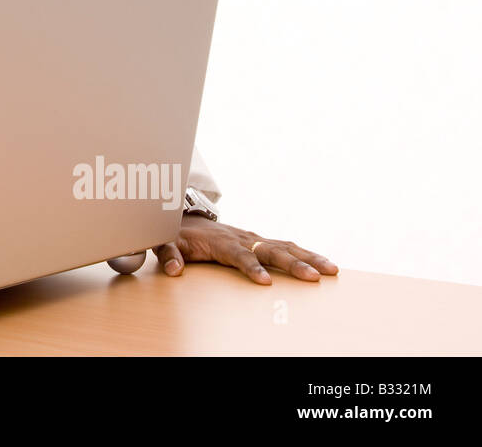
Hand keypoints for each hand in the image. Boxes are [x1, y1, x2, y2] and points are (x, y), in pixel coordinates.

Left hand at [155, 214, 338, 284]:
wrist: (185, 216)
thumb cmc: (177, 233)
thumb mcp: (166, 242)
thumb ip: (168, 255)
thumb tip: (174, 270)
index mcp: (220, 241)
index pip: (239, 255)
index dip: (251, 267)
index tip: (265, 281)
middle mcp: (241, 237)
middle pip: (270, 250)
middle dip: (293, 264)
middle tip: (313, 277)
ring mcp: (253, 237)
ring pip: (284, 246)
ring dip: (308, 257)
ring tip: (332, 270)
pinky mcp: (260, 240)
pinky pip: (285, 247)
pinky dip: (306, 254)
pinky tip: (324, 265)